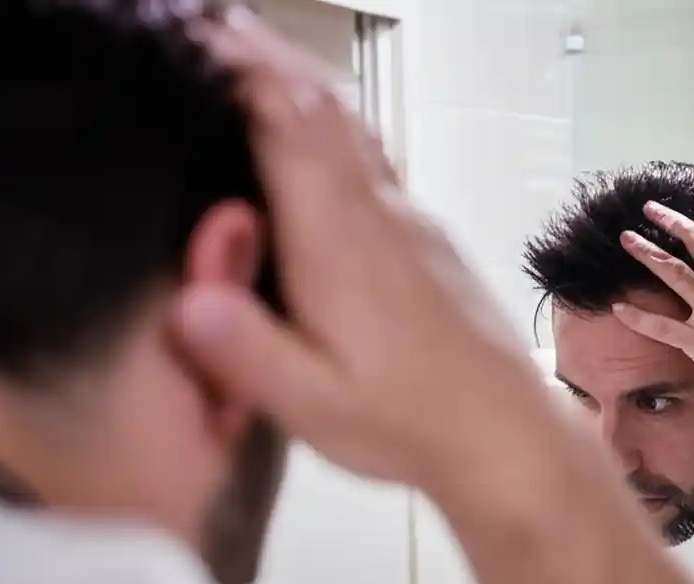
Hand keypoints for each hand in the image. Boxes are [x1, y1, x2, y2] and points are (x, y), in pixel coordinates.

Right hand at [172, 9, 549, 488]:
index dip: (246, 73)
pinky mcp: (428, 242)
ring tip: (263, 64)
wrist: (509, 433)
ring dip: (306, 87)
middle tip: (223, 28)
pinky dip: (338, 127)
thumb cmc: (411, 422)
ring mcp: (410, 223)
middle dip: (270, 59)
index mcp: (339, 241)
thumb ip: (247, 353)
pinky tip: (326, 142)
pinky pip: (376, 160)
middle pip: (323, 109)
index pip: (289, 128)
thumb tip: (184, 301)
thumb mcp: (315, 406)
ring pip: (355, 129)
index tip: (207, 37)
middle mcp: (378, 215)